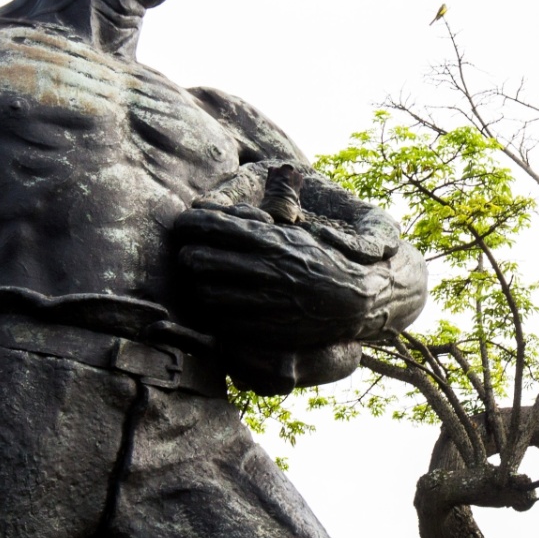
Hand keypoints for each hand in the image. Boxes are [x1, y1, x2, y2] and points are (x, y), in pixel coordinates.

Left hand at [171, 206, 401, 348]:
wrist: (353, 300)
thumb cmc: (318, 260)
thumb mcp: (293, 230)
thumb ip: (256, 219)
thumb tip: (213, 208)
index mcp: (270, 239)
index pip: (209, 226)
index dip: (187, 224)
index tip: (185, 226)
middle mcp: (264, 269)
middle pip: (197, 260)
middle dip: (187, 256)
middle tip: (190, 255)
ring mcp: (263, 302)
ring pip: (204, 293)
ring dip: (197, 286)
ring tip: (203, 281)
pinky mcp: (264, 329)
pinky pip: (220, 321)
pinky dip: (212, 312)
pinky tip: (220, 305)